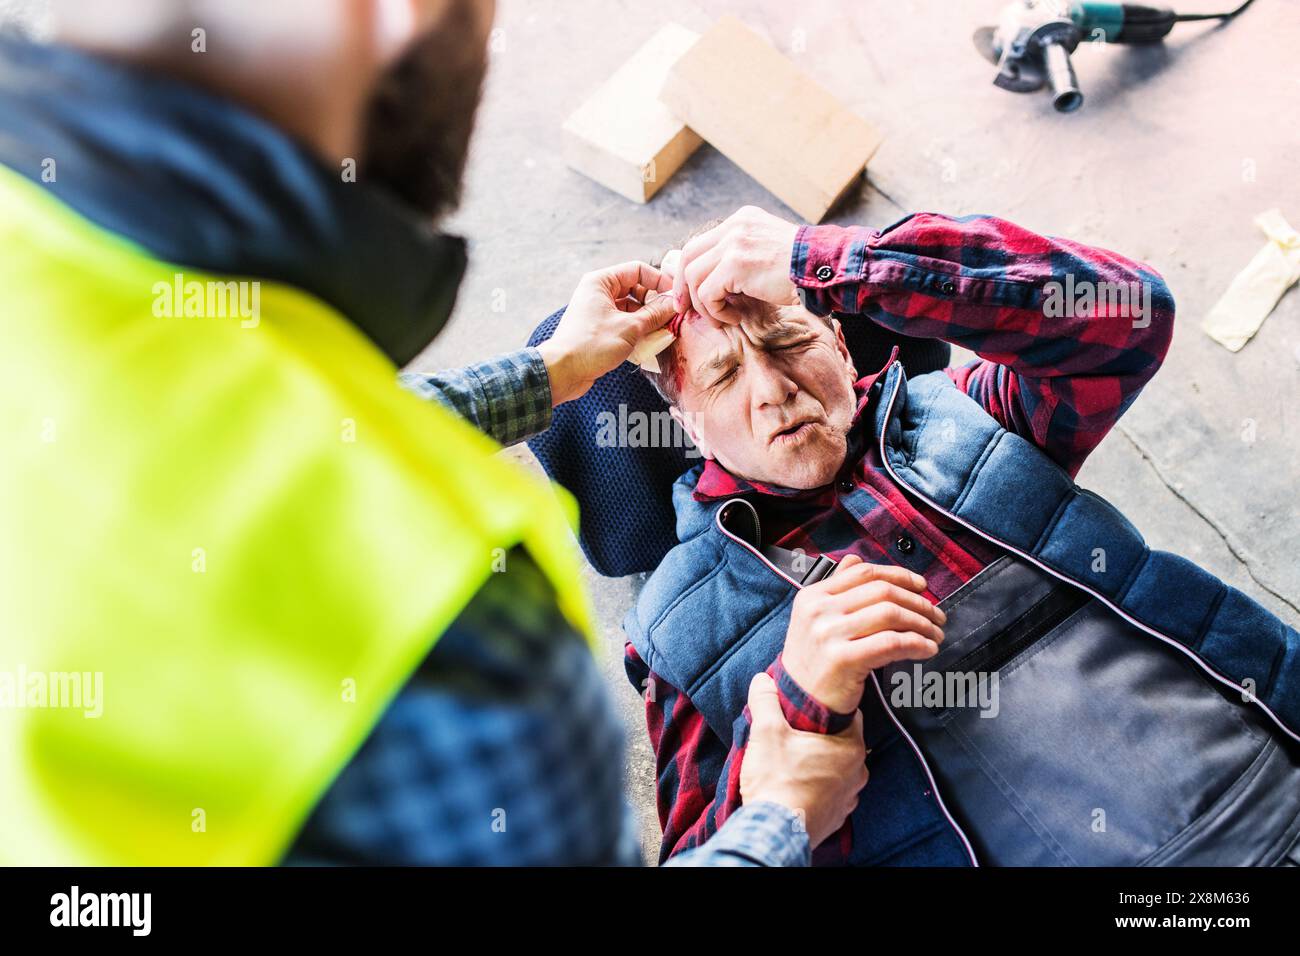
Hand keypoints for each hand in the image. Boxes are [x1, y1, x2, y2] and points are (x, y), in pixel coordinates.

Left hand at [538, 261, 676, 405]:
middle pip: (636, 289)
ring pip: (632, 308)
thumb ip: (655, 314)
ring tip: (663, 332)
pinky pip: (625, 323)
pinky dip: (638, 331)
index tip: (675, 296)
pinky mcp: (600, 329)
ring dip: (648, 319)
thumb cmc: (590, 345)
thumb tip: (673, 304)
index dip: (659, 281)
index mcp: (601, 282)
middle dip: (655, 303)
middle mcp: (599, 293)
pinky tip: (649, 343)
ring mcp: (599, 311)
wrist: (562, 372)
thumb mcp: (630, 328)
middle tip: (671, 317)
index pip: (638, 270)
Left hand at [672, 205, 800, 324]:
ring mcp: (734, 243)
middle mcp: (735, 226)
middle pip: (688, 255)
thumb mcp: (769, 250)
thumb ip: (742, 257)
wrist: (824, 268)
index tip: (688, 293)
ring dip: (703, 305)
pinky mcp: (735, 264)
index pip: (701, 243)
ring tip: (721, 318)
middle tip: (685, 309)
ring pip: (694, 276)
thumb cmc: (804, 269)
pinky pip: (708, 293)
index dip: (688, 270)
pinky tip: (734, 317)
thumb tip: (716, 283)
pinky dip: (716, 311)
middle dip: (682, 286)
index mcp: (742, 220)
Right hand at [740, 673, 868, 847]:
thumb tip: (762, 680)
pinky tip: (798, 783)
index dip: (830, 708)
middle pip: (845, 742)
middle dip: (824, 736)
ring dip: (822, 764)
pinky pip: (832, 792)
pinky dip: (819, 787)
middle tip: (799, 733)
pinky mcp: (837, 816)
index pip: (851, 714)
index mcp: (850, 747)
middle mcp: (858, 773)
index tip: (812, 708)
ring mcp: (849, 797)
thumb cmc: (776, 783)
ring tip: (796, 759)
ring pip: (839, 769)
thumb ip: (765, 701)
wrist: (774, 832)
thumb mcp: (766, 732)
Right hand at [781, 554, 946, 713]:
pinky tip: (927, 649)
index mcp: (814, 595)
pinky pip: (891, 643)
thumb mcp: (816, 617)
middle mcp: (819, 610)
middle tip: (936, 616)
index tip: (922, 587)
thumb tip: (856, 559)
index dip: (899, 576)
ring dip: (921, 624)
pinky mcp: (843, 659)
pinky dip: (916, 643)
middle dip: (918, 602)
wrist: (800, 701)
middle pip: (882, 592)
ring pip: (890, 614)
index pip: (864, 573)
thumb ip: (837, 587)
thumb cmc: (816, 659)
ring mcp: (829, 634)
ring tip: (935, 634)